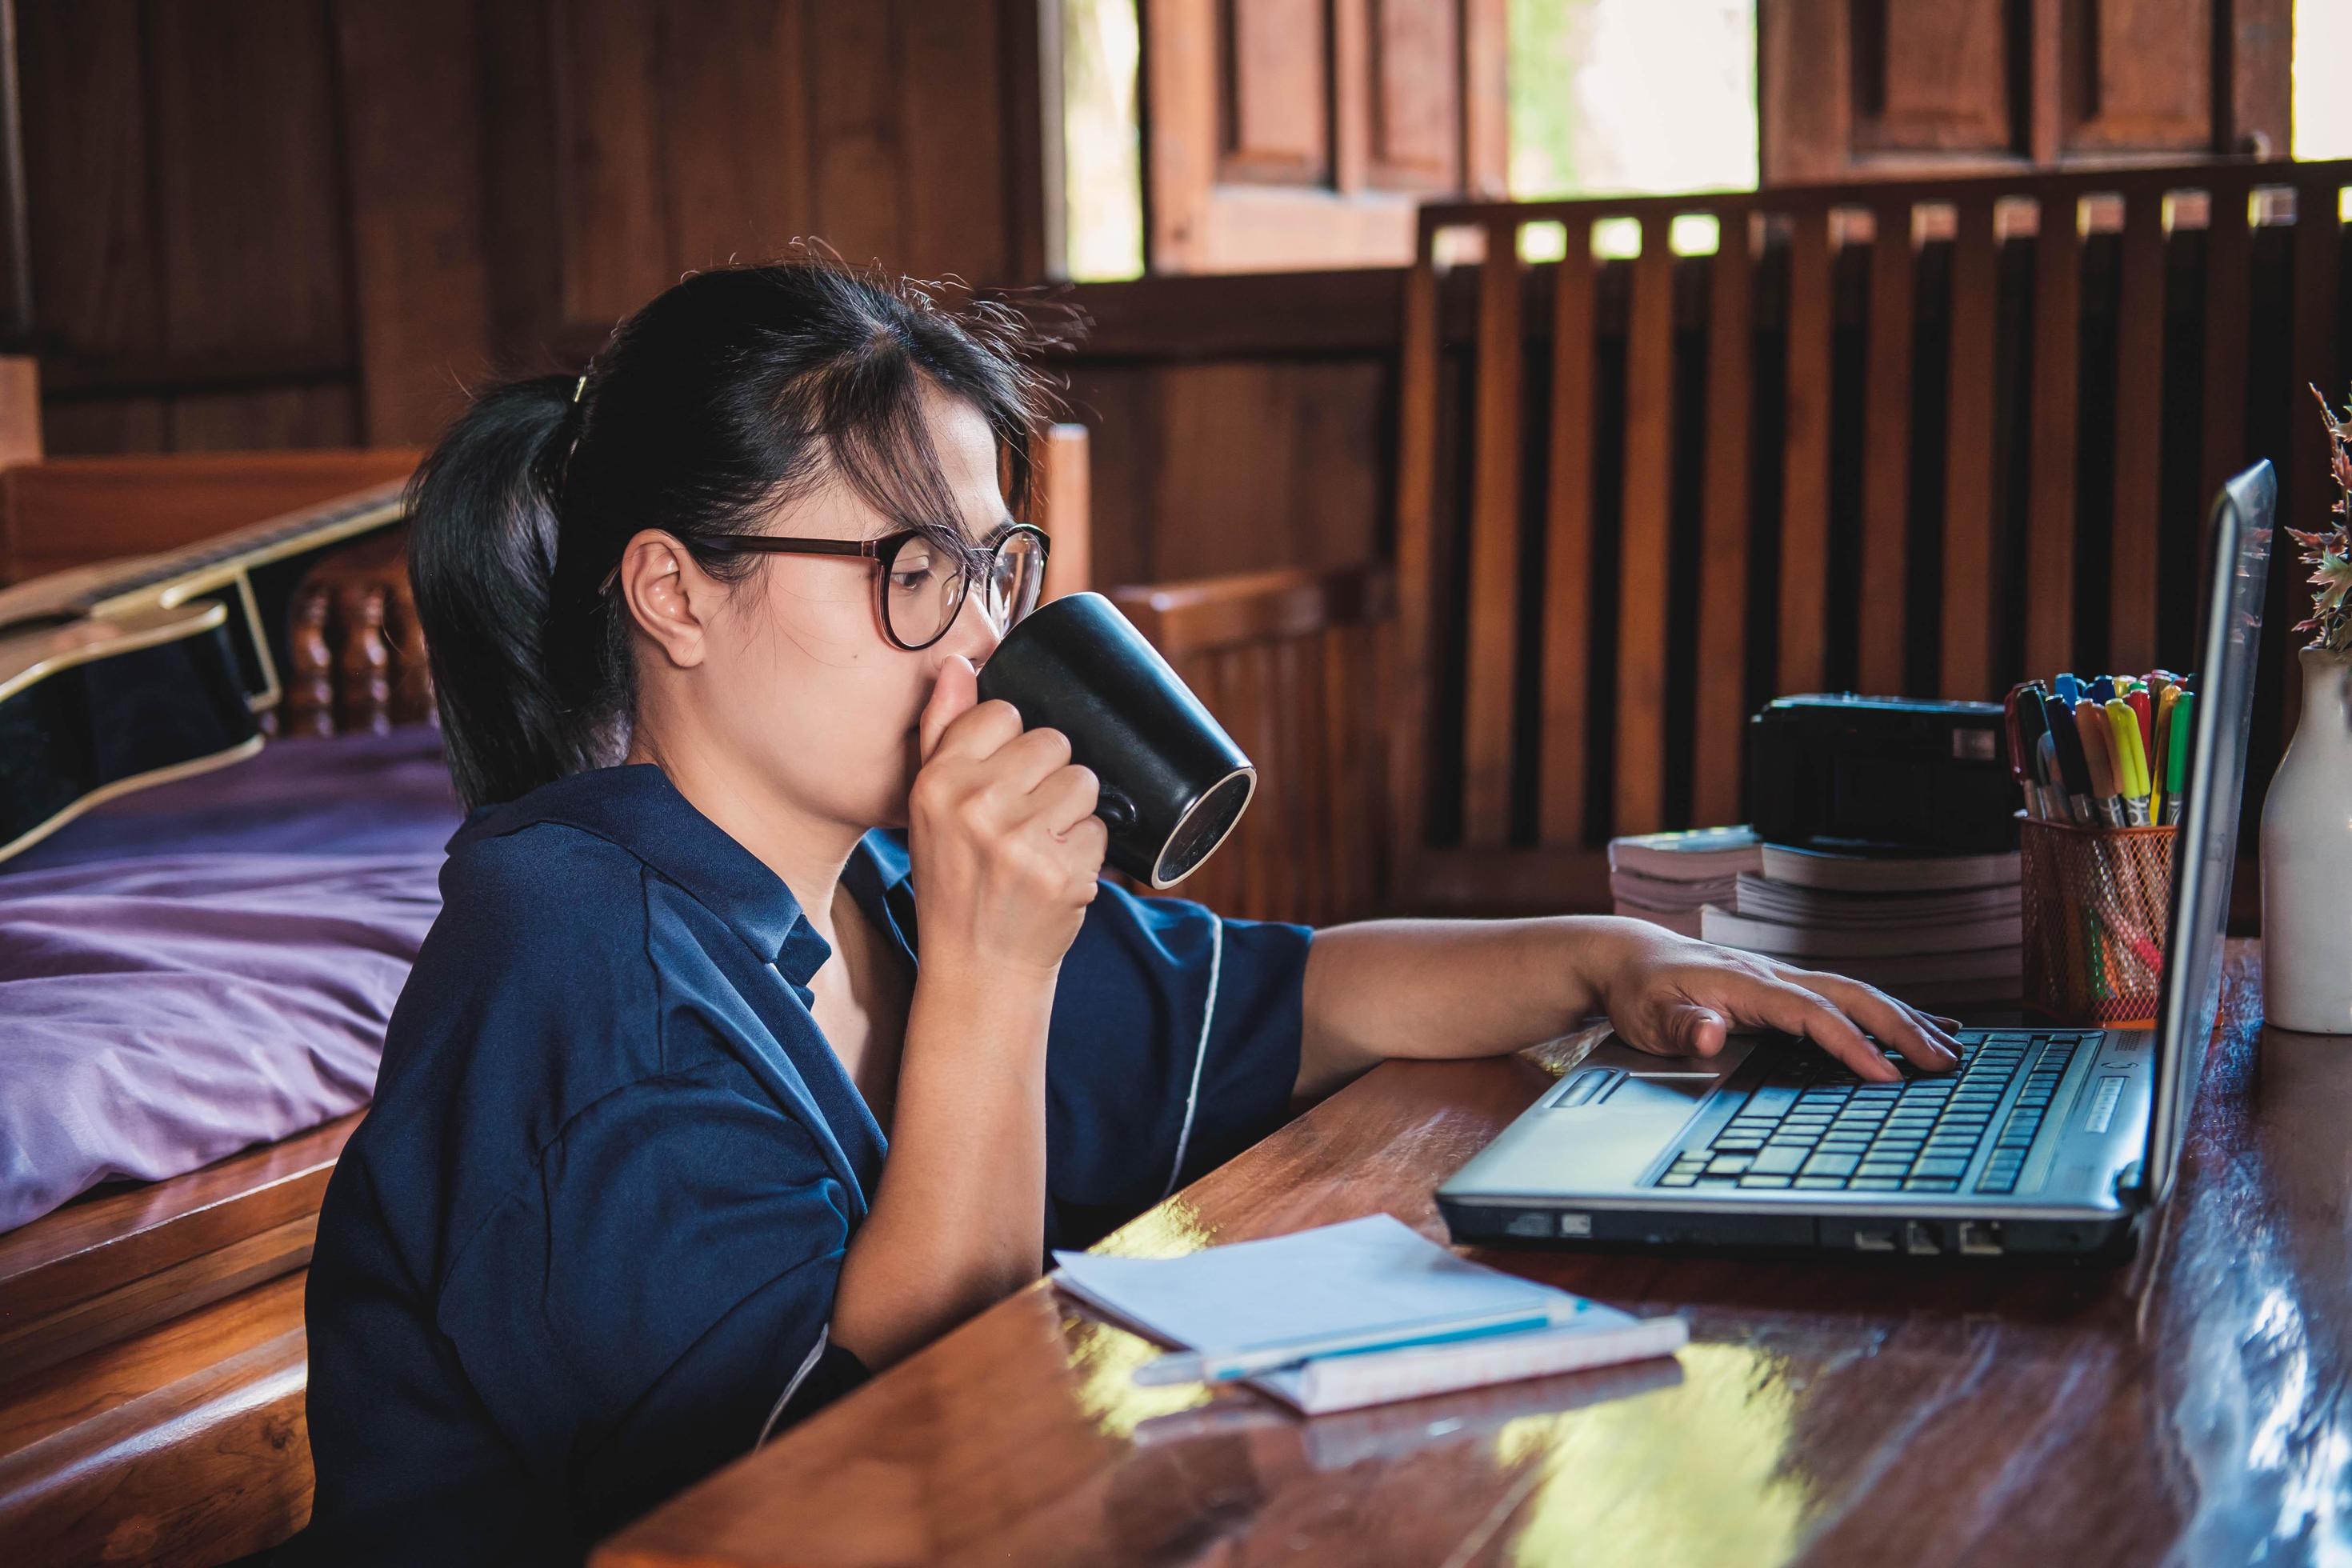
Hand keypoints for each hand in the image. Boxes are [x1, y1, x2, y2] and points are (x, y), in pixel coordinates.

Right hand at [907, 656, 1108, 977]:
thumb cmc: (955, 878)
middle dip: (1048, 777)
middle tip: (1023, 820)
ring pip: (1083, 781)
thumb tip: (960, 663)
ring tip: (1042, 844)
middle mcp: (976, 807)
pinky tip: (1056, 872)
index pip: (1004, 713)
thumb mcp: (929, 806)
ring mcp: (1021, 841)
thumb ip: (944, 731)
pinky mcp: (1063, 872)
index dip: (1011, 746)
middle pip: (1053, 742)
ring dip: (1073, 812)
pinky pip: (1100, 828)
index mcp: (938, 782)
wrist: (979, 965)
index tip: (1000, 782)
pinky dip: (1086, 850)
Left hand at [1589, 921, 1962, 1082]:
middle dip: (1900, 1030)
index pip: (1812, 1014)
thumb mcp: (1647, 1016)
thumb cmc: (1641, 991)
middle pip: (1851, 998)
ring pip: (1857, 995)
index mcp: (1747, 984)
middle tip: (1944, 1064)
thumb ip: (1681, 1026)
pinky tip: (1925, 1026)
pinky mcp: (1787, 989)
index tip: (1885, 1076)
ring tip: (1953, 1049)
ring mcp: (1784, 980)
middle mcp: (1775, 976)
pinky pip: (1848, 998)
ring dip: (1905, 1020)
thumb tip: (1711, 1033)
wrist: (1632, 958)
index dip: (1851, 1044)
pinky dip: (1890, 1012)